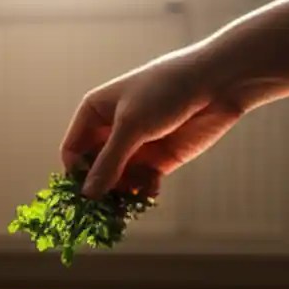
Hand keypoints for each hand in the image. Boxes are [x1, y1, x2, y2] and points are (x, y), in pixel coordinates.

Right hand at [61, 49, 244, 197]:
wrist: (215, 83)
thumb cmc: (165, 91)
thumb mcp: (131, 125)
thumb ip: (108, 162)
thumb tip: (86, 194)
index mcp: (95, 113)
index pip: (73, 150)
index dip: (76, 172)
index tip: (85, 192)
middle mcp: (112, 132)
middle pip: (94, 170)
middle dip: (100, 187)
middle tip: (106, 206)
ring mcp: (136, 147)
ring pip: (118, 181)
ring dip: (122, 193)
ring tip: (130, 201)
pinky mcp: (158, 160)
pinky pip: (141, 184)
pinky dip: (143, 192)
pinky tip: (150, 193)